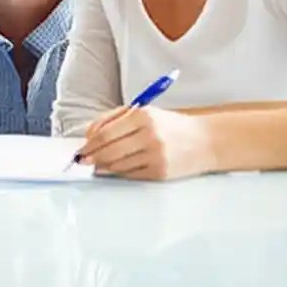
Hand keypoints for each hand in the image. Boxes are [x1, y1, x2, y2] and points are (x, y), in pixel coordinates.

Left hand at [77, 106, 214, 180]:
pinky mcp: (160, 172)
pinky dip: (118, 172)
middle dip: (92, 157)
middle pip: (108, 150)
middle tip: (83, 160)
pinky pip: (130, 175)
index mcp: (143, 115)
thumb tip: (89, 135)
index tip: (81, 149)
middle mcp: (149, 135)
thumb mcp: (145, 112)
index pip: (105, 133)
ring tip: (99, 164)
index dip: (89, 144)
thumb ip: (115, 119)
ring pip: (117, 165)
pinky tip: (114, 169)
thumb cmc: (170, 125)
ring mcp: (155, 155)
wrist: (205, 140)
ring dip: (104, 166)